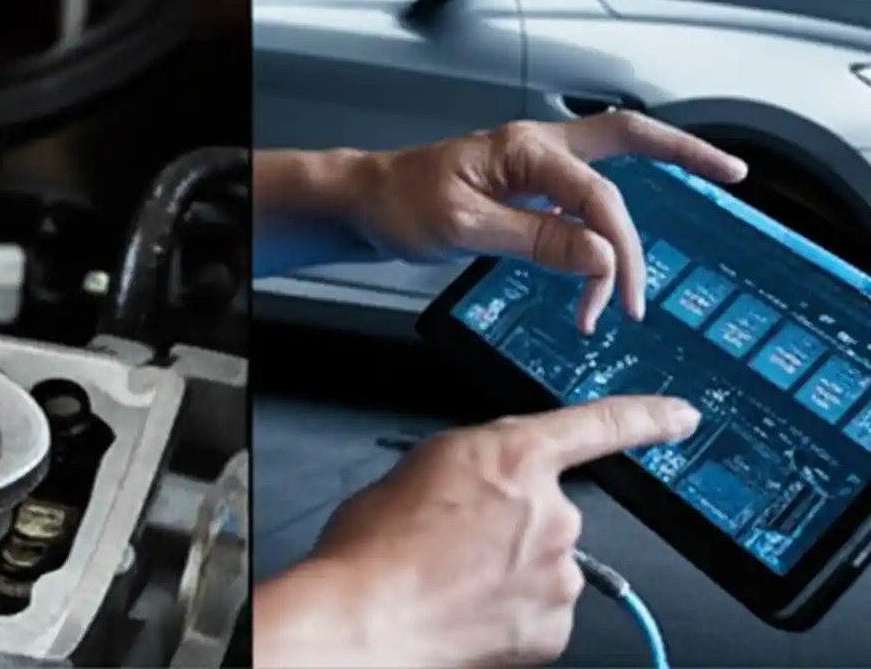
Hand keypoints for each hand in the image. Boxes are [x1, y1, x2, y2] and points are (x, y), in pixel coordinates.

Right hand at [269, 396, 699, 667]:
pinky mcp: (553, 627)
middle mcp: (550, 511)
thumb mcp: (418, 470)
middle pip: (549, 511)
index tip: (680, 416)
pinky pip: (541, 611)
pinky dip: (510, 613)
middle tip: (454, 545)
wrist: (363, 620)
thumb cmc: (372, 550)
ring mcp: (557, 573)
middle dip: (513, 526)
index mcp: (512, 455)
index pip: (599, 425)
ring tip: (449, 582)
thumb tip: (483, 490)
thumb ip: (470, 468)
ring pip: (545, 566)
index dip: (646, 418)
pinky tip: (466, 610)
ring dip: (509, 571)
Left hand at [358, 112, 747, 332]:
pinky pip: (580, 205)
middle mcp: (537, 152)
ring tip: (629, 294)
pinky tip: (605, 263)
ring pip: (606, 181)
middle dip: (686, 152)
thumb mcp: (462, 226)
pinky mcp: (526, 194)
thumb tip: (600, 255)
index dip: (619, 248)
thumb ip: (534, 240)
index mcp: (525, 151)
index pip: (598, 195)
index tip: (619, 299)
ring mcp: (533, 170)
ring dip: (628, 228)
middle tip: (731, 177)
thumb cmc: (399, 203)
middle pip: (630, 140)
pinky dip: (599, 233)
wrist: (366, 203)